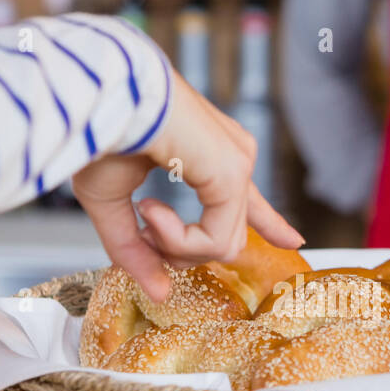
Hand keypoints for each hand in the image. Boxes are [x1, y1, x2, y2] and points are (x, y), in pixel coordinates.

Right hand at [72, 70, 304, 301]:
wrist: (94, 95)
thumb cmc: (98, 134)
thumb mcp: (114, 204)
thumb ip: (137, 249)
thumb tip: (160, 295)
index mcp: (210, 156)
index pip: (247, 200)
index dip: (271, 223)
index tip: (295, 240)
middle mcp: (231, 156)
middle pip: (226, 238)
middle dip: (181, 251)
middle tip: (144, 229)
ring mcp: (237, 162)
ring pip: (221, 246)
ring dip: (174, 246)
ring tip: (143, 213)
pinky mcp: (232, 171)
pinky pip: (215, 239)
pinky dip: (178, 240)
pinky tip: (150, 208)